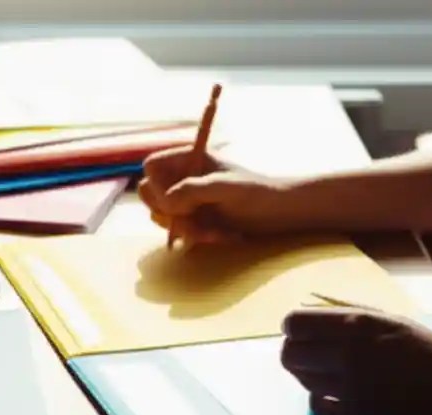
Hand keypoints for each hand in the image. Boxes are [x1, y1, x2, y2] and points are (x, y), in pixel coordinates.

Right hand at [137, 146, 291, 244]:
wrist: (280, 213)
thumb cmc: (257, 193)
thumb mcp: (225, 188)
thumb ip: (193, 190)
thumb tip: (165, 203)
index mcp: (189, 159)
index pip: (151, 168)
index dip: (157, 185)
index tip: (174, 201)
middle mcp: (184, 178)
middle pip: (151, 194)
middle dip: (170, 213)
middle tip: (192, 220)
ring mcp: (187, 200)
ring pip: (163, 217)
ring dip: (186, 228)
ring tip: (214, 231)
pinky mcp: (194, 220)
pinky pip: (178, 231)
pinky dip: (195, 237)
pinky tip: (219, 236)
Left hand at [280, 309, 431, 414]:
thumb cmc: (427, 348)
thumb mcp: (389, 318)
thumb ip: (349, 316)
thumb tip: (310, 314)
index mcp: (358, 323)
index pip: (295, 323)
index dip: (293, 327)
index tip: (300, 331)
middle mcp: (349, 353)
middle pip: (290, 353)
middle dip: (295, 351)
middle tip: (309, 353)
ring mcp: (350, 387)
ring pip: (301, 380)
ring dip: (309, 374)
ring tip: (329, 370)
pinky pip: (316, 406)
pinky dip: (321, 399)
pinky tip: (337, 392)